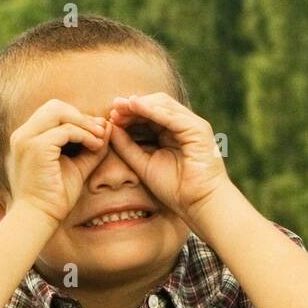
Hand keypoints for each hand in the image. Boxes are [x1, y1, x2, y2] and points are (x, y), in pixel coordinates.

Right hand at [6, 100, 111, 225]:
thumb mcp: (75, 166)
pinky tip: (95, 146)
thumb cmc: (54, 197)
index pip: (53, 112)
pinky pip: (66, 130)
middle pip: (54, 106)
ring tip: (99, 138)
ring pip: (59, 112)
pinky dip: (84, 135)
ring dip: (84, 123)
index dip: (77, 118)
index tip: (98, 131)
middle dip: (80, 116)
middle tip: (100, 131)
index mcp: (26, 137)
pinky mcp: (35, 147)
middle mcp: (22, 134)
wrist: (38, 217)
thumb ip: (89, 147)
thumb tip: (108, 129)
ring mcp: (26, 139)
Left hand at [106, 92, 228, 221]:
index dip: (128, 113)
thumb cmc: (174, 188)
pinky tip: (136, 107)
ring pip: (163, 105)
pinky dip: (153, 110)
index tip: (109, 115)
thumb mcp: (143, 164)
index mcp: (171, 132)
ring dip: (140, 104)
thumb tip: (110, 128)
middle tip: (113, 106)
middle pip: (155, 105)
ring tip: (121, 106)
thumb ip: (127, 146)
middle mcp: (182, 125)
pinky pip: (172, 115)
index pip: (148, 114)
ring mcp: (192, 125)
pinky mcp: (198, 129)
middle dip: (132, 105)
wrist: (198, 203)